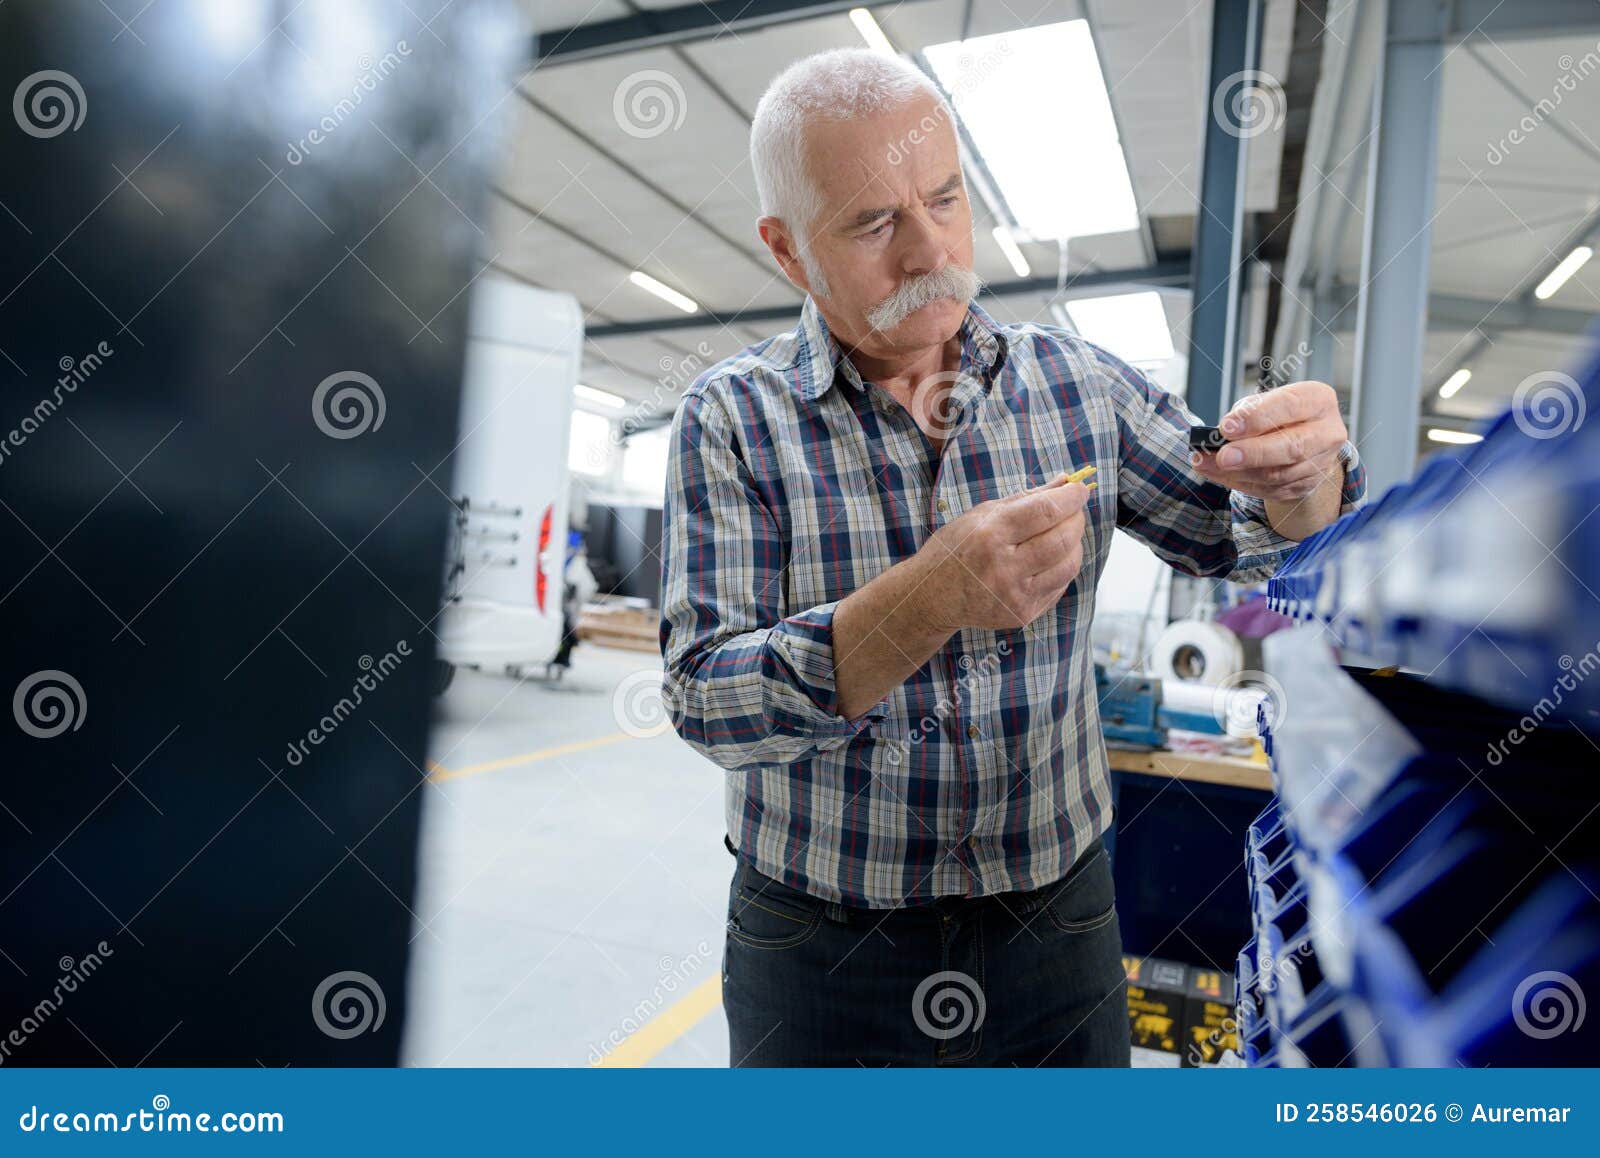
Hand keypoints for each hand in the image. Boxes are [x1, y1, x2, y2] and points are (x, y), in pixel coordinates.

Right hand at [910, 474, 1091, 631]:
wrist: (931, 597)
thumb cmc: (956, 549)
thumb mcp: (982, 515)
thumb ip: (1026, 498)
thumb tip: (1065, 482)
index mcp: (990, 534)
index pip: (1046, 511)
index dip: (1071, 497)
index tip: (1080, 489)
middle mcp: (1003, 567)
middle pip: (1062, 538)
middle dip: (1076, 519)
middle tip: (1074, 510)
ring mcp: (1014, 595)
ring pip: (1068, 565)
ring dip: (1074, 544)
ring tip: (1064, 534)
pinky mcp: (1022, 614)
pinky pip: (1059, 586)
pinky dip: (1062, 567)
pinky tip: (1049, 559)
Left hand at [1192, 380, 1346, 501]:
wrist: (1305, 439)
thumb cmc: (1281, 414)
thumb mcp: (1265, 401)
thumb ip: (1247, 413)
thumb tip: (1222, 434)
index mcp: (1318, 400)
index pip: (1289, 406)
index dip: (1257, 417)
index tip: (1227, 427)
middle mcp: (1326, 432)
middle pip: (1291, 447)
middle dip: (1252, 453)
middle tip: (1222, 456)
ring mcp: (1320, 463)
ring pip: (1278, 474)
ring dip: (1238, 472)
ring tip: (1206, 464)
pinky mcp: (1306, 485)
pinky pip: (1270, 490)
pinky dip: (1239, 482)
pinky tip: (1217, 474)